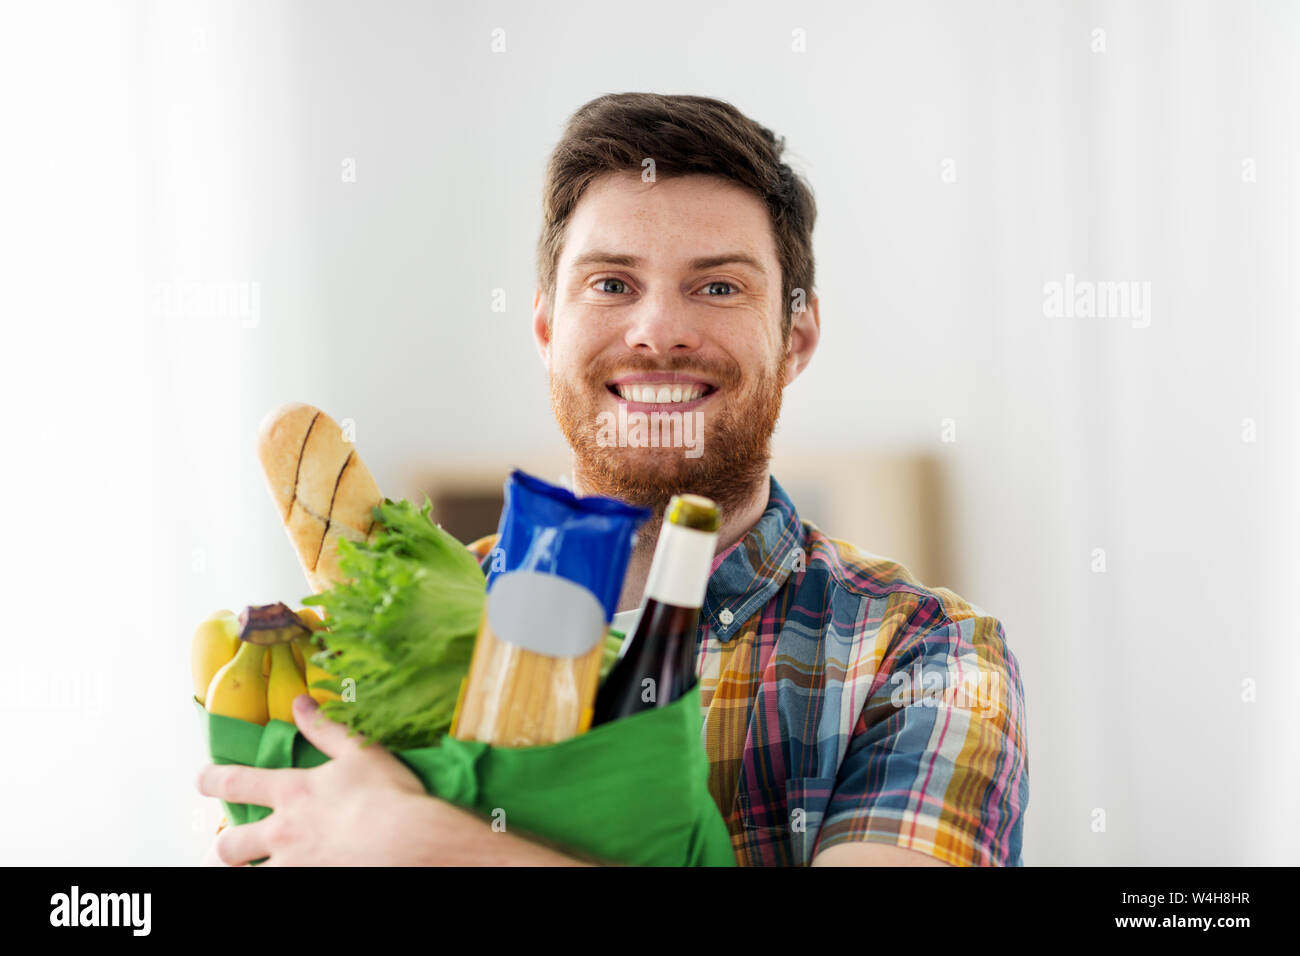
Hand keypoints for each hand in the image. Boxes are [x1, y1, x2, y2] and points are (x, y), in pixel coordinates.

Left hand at [196, 694, 431, 865]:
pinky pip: (277, 890)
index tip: (200, 779)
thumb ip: (326, 728)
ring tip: (240, 872)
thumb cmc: (389, 796)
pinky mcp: (309, 885)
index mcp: (292, 792)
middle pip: (229, 846)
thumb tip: (301, 703)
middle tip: (221, 849)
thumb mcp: (361, 752)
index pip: (237, 782)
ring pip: (248, 876)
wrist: (411, 842)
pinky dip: (274, 884)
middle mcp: (282, 833)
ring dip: (242, 873)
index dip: (212, 779)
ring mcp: (294, 866)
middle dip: (221, 848)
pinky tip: (282, 878)